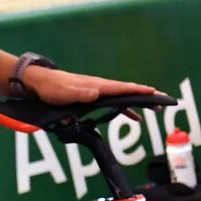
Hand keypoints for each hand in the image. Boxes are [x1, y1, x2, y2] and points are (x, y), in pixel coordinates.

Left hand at [22, 63, 160, 104]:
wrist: (38, 83)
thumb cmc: (50, 89)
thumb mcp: (64, 93)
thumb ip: (80, 94)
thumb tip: (96, 93)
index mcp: (96, 86)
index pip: (121, 89)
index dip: (138, 91)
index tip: (154, 93)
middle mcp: (99, 88)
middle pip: (127, 92)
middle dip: (145, 96)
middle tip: (162, 100)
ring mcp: (96, 92)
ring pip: (122, 98)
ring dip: (138, 103)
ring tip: (154, 109)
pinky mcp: (92, 98)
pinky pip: (113, 103)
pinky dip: (125, 109)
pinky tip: (133, 117)